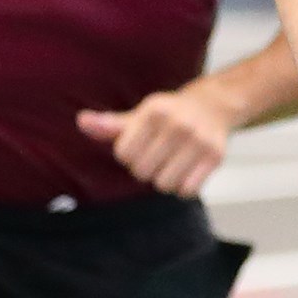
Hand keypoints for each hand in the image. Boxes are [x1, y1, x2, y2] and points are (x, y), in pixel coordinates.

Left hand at [78, 89, 234, 197]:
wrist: (212, 107)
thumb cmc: (168, 115)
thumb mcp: (139, 115)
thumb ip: (110, 124)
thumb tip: (82, 121)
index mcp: (155, 111)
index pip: (124, 154)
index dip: (129, 155)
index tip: (141, 145)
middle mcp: (178, 124)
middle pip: (142, 172)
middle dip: (146, 168)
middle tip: (158, 155)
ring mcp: (199, 140)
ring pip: (164, 184)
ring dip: (164, 180)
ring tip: (171, 164)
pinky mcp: (215, 157)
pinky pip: (187, 190)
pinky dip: (183, 187)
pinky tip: (186, 171)